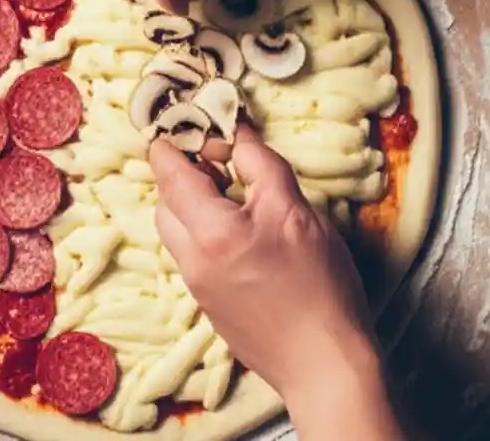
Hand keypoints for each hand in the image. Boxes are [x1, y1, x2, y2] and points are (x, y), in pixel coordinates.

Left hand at [150, 126, 404, 440]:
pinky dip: (203, 234)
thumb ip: (262, 168)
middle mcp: (192, 259)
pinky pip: (190, 256)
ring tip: (235, 199)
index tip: (184, 123)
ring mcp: (196, 286)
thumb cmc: (321, 287)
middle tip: (221, 162)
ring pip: (176, 231)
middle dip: (183, 175)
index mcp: (211, 231)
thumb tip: (237, 134)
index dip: (171, 143)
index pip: (170, 172)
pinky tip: (241, 236)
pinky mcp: (208, 305)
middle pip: (165, 202)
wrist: (324, 365)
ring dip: (192, 206)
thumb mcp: (298, 214)